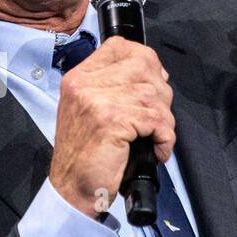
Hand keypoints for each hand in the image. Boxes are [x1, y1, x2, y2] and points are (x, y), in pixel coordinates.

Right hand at [49, 36, 173, 218]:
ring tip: (156, 137)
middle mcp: (84, 85)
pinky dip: (164, 137)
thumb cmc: (85, 156)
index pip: (120, 47)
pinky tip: (156, 149)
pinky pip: (155, 119)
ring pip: (153, 94)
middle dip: (161, 94)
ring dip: (164, 120)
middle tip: (157, 119)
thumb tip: (154, 74)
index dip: (145, 62)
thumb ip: (113, 88)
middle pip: (143, 66)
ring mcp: (96, 101)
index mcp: (79, 78)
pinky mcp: (110, 121)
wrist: (72, 189)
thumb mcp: (89, 111)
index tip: (153, 84)